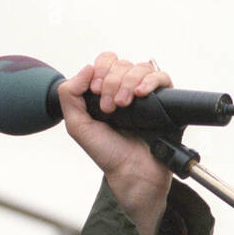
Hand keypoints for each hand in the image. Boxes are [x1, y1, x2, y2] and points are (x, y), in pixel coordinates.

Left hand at [58, 52, 173, 234]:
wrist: (132, 172)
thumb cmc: (108, 153)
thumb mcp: (77, 125)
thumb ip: (69, 96)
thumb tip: (86, 69)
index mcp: (106, 92)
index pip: (105, 62)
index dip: (100, 70)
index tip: (96, 91)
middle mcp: (125, 89)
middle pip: (121, 63)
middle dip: (112, 81)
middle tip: (110, 106)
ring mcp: (145, 94)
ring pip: (140, 68)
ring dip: (128, 83)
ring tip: (124, 106)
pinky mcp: (164, 100)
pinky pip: (161, 77)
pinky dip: (150, 81)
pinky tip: (141, 94)